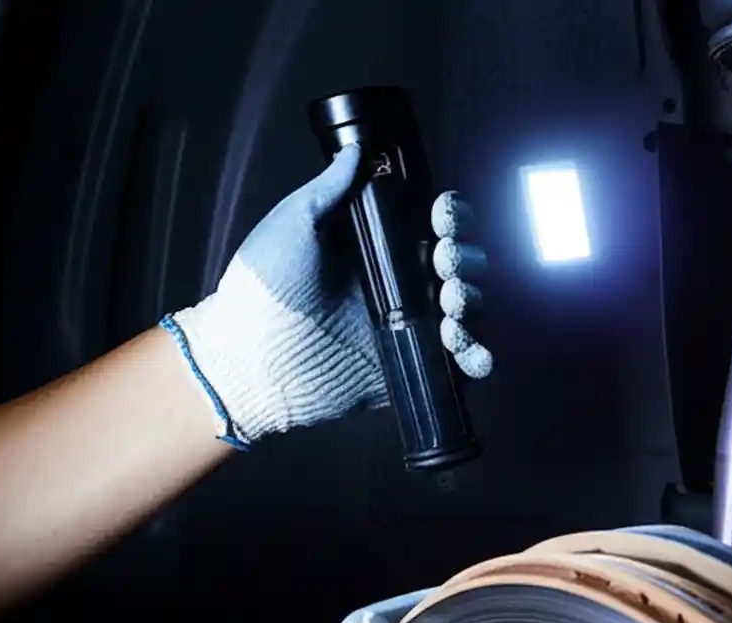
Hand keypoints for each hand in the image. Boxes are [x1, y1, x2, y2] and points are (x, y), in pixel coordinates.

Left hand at [163, 148, 489, 446]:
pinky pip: (462, 363)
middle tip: (442, 261)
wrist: (253, 359)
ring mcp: (410, 327)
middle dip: (466, 257)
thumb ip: (330, 187)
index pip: (437, 224)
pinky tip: (466, 348)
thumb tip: (355, 149)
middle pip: (463, 262)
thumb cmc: (264, 289)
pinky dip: (478, 356)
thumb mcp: (293, 223)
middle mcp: (401, 284)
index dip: (452, 216)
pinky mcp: (412, 364)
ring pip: (469, 307)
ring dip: (472, 299)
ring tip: (450, 304)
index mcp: (378, 248)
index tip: (442, 217)